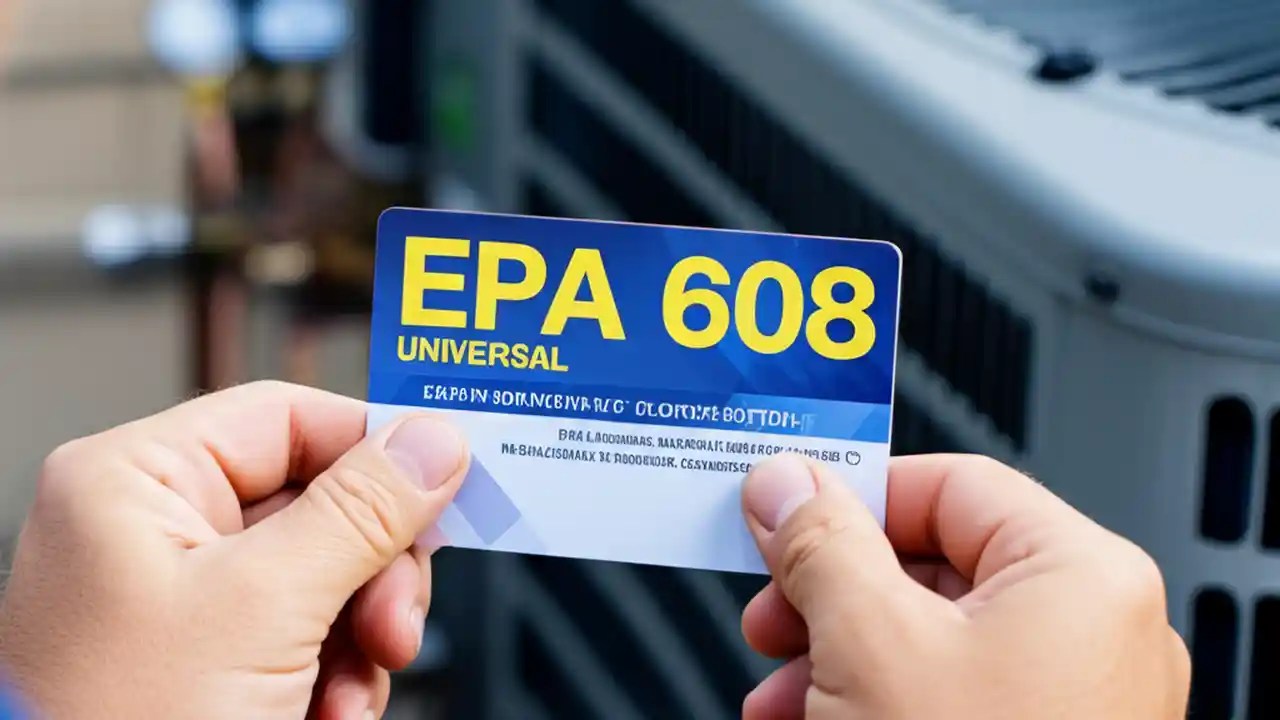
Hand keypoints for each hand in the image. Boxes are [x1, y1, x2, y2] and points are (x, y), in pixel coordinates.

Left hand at [0, 382, 467, 718]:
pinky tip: (324, 712)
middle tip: (394, 620)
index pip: (288, 417)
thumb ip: (360, 512)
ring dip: (361, 635)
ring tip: (349, 688)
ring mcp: (180, 597)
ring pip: (326, 573)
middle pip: (321, 501)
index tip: (448, 483)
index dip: (376, 448)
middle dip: (372, 570)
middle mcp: (153, 527)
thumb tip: (434, 442)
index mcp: (135, 480)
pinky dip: (336, 674)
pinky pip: (307, 631)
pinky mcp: (207, 657)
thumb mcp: (264, 607)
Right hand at [739, 454, 1189, 718]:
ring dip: (835, 657)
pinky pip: (947, 698)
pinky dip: (872, 702)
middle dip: (829, 594)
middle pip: (932, 566)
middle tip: (770, 613)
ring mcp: (1074, 700)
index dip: (853, 495)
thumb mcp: (868, 642)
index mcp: (1078, 576)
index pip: (949, 486)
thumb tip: (787, 485)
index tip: (784, 514)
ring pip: (929, 639)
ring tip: (777, 696)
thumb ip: (822, 544)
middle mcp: (1093, 632)